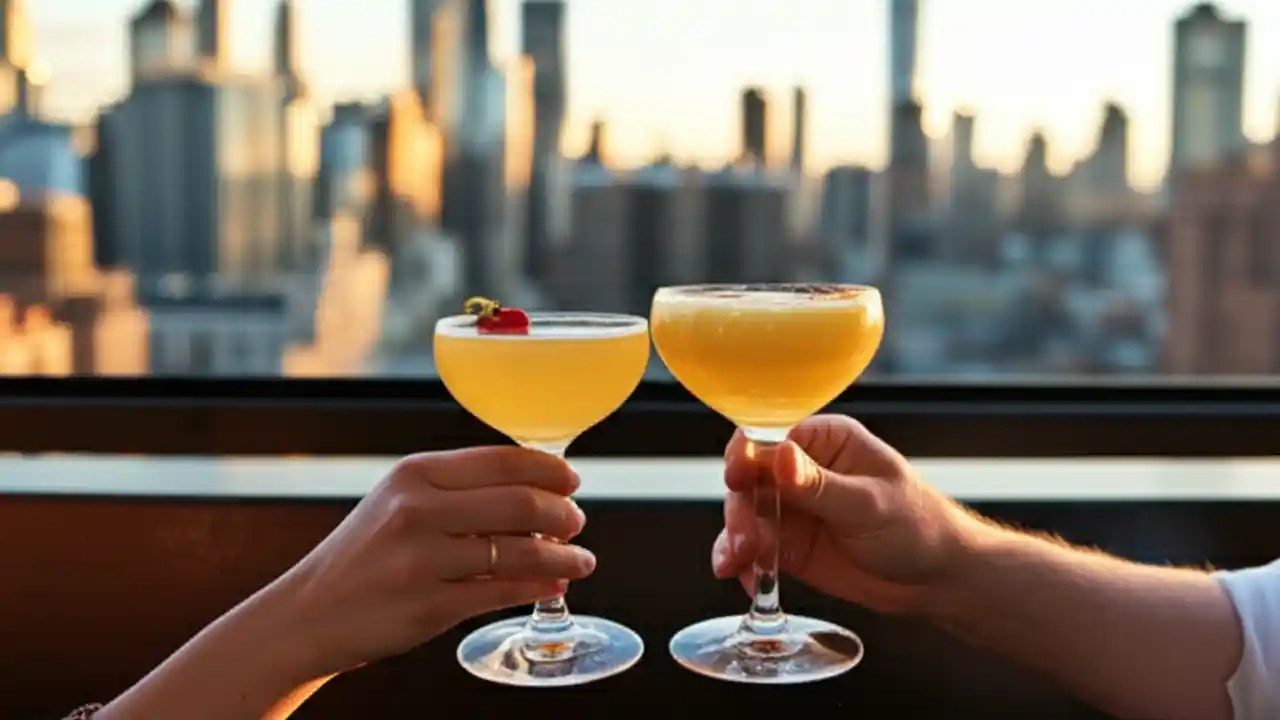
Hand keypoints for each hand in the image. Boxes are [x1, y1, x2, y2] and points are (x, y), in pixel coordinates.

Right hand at [261, 447, 594, 679]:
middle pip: (519, 502)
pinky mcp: (427, 607)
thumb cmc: (365, 554)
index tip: (571, 480)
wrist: (308, 613)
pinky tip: (554, 586)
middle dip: (562, 513)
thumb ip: (457, 489)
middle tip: (577, 521)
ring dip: (562, 556)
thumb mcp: (399, 501)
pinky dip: (538, 588)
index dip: (549, 470)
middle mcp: (418, 510)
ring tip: (580, 560)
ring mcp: (422, 560)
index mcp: (415, 473)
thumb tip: (535, 487)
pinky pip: (501, 592)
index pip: (502, 460)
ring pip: (518, 551)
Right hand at [711, 415, 985, 614]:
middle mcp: (802, 470)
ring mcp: (793, 508)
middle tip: (745, 540)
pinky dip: (745, 564)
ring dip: (736, 539)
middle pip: (749, 479)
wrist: (936, 578)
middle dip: (741, 510)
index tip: (738, 478)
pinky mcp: (789, 544)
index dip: (747, 455)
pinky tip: (748, 580)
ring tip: (739, 564)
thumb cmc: (918, 526)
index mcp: (826, 440)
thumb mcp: (869, 504)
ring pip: (746, 516)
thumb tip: (780, 456)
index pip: (770, 437)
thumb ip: (820, 485)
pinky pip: (754, 550)